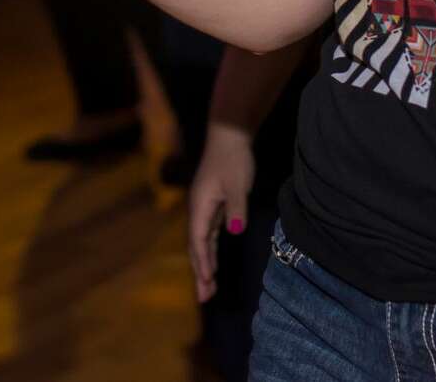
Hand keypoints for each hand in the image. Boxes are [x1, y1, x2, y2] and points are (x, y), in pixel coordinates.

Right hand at [187, 123, 255, 302]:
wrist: (229, 136)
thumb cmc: (233, 158)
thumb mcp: (238, 183)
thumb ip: (236, 208)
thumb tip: (234, 231)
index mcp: (201, 205)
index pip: (199, 239)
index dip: (202, 261)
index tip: (207, 281)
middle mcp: (199, 209)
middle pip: (197, 246)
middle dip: (200, 272)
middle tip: (204, 298)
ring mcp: (205, 208)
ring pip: (202, 242)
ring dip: (204, 265)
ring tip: (208, 289)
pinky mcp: (214, 205)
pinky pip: (209, 235)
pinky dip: (210, 252)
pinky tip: (213, 265)